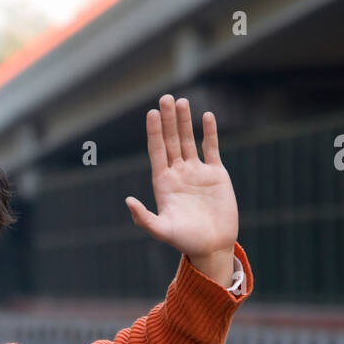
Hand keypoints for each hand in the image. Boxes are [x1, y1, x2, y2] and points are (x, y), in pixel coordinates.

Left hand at [125, 94, 238, 282]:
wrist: (212, 246)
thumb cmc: (185, 240)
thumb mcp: (161, 230)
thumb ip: (144, 217)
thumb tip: (128, 201)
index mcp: (163, 182)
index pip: (156, 151)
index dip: (153, 132)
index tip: (152, 113)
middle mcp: (178, 173)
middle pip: (171, 140)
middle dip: (168, 120)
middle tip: (165, 97)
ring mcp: (196, 172)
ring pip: (189, 140)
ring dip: (185, 121)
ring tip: (182, 101)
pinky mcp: (215, 174)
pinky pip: (211, 148)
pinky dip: (209, 132)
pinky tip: (206, 116)